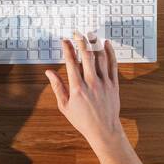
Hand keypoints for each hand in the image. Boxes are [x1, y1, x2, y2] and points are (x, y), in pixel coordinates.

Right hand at [45, 32, 146, 163]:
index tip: (64, 40)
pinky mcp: (114, 85)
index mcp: (77, 88)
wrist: (103, 130)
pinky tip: (106, 44)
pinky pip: (113, 64)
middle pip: (86, 56)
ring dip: (95, 44)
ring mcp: (104, 83)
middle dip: (81, 41)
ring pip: (100, 58)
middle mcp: (91, 83)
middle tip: (77, 32)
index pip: (71, 62)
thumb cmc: (82, 120)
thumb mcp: (65, 106)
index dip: (67, 48)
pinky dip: (110, 52)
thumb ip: (57, 87)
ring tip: (90, 34)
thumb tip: (49, 72)